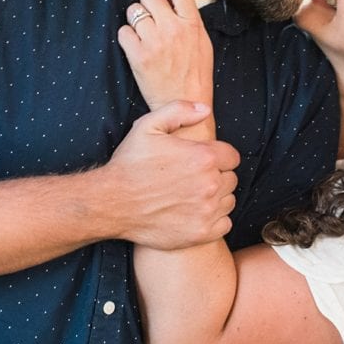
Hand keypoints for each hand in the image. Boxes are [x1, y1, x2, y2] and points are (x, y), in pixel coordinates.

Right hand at [101, 101, 239, 249]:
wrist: (111, 203)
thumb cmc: (129, 164)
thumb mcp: (148, 126)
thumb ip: (180, 111)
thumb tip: (205, 110)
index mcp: (204, 157)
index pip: (232, 157)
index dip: (218, 157)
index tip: (201, 162)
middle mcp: (210, 184)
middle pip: (231, 179)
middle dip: (216, 177)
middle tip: (192, 179)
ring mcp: (207, 211)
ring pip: (228, 201)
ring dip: (216, 198)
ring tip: (192, 196)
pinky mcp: (201, 233)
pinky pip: (224, 223)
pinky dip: (214, 219)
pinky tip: (194, 213)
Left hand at [119, 0, 214, 112]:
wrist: (184, 103)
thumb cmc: (195, 74)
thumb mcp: (202, 41)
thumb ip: (187, 17)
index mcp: (192, 23)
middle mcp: (173, 28)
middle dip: (146, 1)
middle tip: (150, 16)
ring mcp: (154, 41)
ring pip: (134, 11)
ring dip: (136, 20)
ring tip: (145, 36)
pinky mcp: (138, 55)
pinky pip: (123, 31)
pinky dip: (127, 37)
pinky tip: (136, 47)